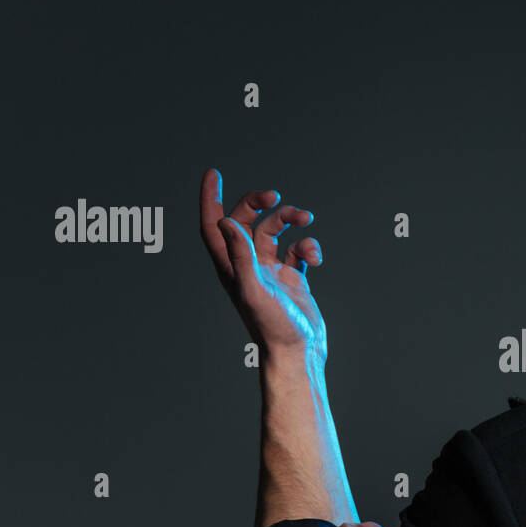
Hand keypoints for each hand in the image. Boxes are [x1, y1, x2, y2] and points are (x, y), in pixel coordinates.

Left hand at [198, 167, 327, 359]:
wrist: (298, 352)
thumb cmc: (273, 327)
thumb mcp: (253, 289)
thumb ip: (240, 255)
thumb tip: (226, 221)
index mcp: (231, 267)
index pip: (213, 227)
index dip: (209, 200)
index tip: (213, 174)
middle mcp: (247, 266)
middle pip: (245, 221)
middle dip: (258, 203)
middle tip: (274, 195)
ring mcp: (270, 271)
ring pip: (275, 231)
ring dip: (289, 219)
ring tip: (306, 218)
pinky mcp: (292, 278)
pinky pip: (297, 250)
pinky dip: (308, 246)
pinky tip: (315, 258)